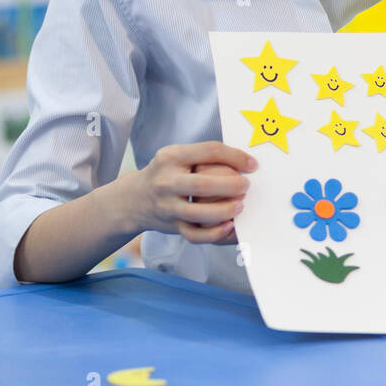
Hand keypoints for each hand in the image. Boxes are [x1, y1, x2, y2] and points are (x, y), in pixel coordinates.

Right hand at [133, 141, 255, 243]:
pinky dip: (215, 233)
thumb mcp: (176, 155)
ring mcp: (167, 206)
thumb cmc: (165, 173)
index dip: (235, 157)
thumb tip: (242, 159)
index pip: (209, 151)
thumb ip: (203, 155)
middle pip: (202, 184)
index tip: (252, 165)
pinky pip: (195, 234)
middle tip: (246, 186)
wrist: (134, 199)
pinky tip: (230, 226)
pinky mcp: (171, 226)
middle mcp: (166, 182)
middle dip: (231, 185)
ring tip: (241, 206)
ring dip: (225, 211)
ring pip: (198, 213)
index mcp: (171, 157)